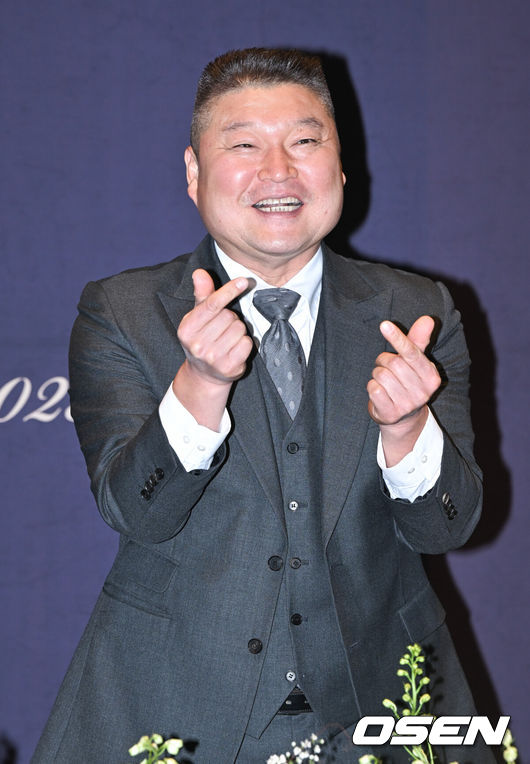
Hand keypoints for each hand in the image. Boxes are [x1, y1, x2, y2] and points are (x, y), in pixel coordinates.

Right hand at [172, 269, 252, 429]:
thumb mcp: (197, 317)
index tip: (243, 281)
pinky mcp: (229, 367)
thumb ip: (202, 295)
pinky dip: (245, 343)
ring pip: (240, 329)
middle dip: (230, 318)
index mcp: (186, 329)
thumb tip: (200, 273)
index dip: (228, 291)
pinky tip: (234, 349)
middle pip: (229, 316)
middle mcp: (197, 345)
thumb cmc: (202, 339)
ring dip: (238, 331)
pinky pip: (247, 343)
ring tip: (227, 339)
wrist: (204, 374)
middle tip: (222, 328)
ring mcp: (213, 358)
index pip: (212, 305)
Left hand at [367, 316, 440, 463]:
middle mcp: (423, 392)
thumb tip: (428, 319)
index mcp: (432, 377)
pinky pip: (373, 389)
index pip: (412, 353)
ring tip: (384, 381)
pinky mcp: (391, 414)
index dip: (397, 338)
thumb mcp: (415, 362)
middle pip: (393, 363)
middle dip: (384, 361)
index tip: (384, 324)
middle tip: (387, 367)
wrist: (403, 417)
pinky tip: (379, 392)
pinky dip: (371, 386)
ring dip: (377, 374)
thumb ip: (418, 341)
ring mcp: (407, 405)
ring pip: (381, 375)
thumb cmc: (407, 381)